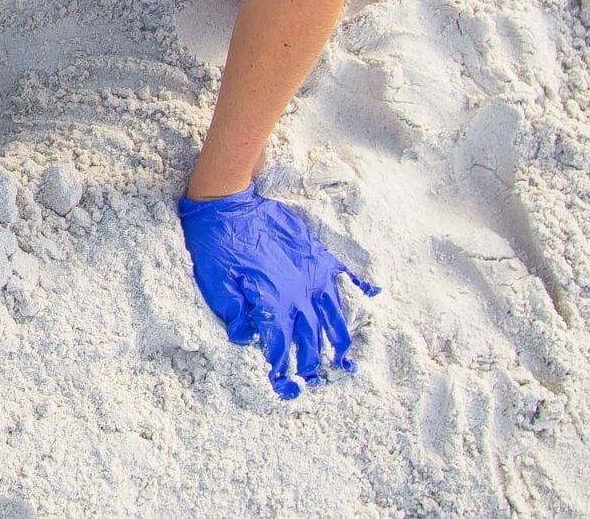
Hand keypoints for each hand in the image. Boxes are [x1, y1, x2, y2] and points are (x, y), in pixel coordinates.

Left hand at [177, 184, 378, 397]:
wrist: (230, 204)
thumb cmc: (217, 244)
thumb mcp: (216, 284)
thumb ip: (234, 314)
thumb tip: (247, 339)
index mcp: (274, 303)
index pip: (281, 346)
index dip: (282, 368)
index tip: (283, 386)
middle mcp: (299, 293)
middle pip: (310, 336)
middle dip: (312, 362)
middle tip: (314, 380)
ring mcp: (312, 273)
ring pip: (332, 314)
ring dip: (339, 338)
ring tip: (344, 359)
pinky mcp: (317, 254)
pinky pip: (344, 274)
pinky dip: (360, 287)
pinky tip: (373, 295)